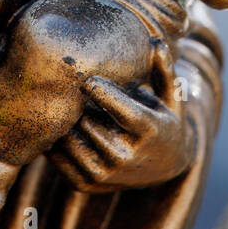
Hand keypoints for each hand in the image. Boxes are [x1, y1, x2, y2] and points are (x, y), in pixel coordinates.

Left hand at [49, 40, 193, 190]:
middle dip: (80, 105)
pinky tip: (61, 126)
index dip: (103, 92)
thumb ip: (164, 71)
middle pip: (90, 122)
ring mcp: (106, 175)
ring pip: (70, 140)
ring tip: (67, 107)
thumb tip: (157, 43)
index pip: (122, 110)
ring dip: (66, 122)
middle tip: (72, 90)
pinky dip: (55, 141)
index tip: (89, 79)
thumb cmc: (164, 120)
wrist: (164, 166)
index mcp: (149, 131)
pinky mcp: (88, 185)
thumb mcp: (172, 97)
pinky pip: (58, 159)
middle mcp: (127, 157)